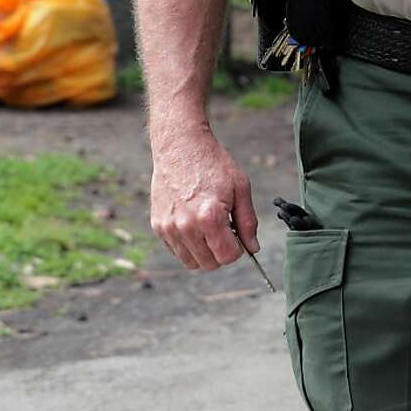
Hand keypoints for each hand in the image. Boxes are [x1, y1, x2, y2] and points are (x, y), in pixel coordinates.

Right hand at [148, 125, 257, 272]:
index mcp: (209, 217)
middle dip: (222, 253)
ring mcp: (168, 228)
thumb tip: (253, 248)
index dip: (238, 250)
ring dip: (204, 252)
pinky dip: (189, 246)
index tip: (239, 237)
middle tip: (226, 232)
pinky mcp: (158, 226)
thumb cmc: (213, 164)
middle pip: (209, 264)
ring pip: (191, 262)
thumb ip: (248, 222)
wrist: (180, 147)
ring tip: (210, 228)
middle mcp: (185, 226)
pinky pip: (176, 251)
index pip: (227, 257)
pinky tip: (195, 224)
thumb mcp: (241, 188)